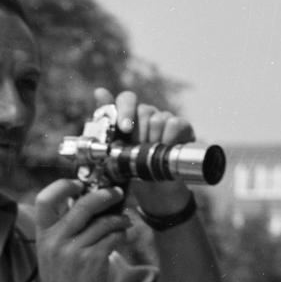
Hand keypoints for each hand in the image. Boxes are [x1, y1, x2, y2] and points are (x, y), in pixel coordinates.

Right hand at [34, 178, 129, 281]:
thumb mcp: (52, 253)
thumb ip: (63, 230)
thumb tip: (86, 204)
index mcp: (44, 235)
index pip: (45, 198)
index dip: (62, 185)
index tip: (78, 184)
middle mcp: (57, 239)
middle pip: (83, 203)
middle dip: (104, 195)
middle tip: (116, 193)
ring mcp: (75, 249)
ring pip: (104, 221)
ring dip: (119, 218)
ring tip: (124, 221)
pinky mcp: (93, 260)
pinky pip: (113, 237)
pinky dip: (121, 234)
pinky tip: (123, 236)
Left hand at [94, 86, 192, 216]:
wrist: (154, 191)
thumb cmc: (132, 169)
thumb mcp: (113, 149)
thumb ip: (105, 122)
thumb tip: (99, 90)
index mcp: (128, 116)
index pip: (127, 98)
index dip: (125, 110)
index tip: (125, 128)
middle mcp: (146, 114)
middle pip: (143, 110)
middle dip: (139, 135)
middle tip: (139, 151)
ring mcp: (164, 119)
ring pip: (158, 119)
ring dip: (153, 141)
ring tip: (151, 155)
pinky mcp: (181, 126)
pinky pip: (174, 124)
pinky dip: (169, 139)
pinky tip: (166, 150)